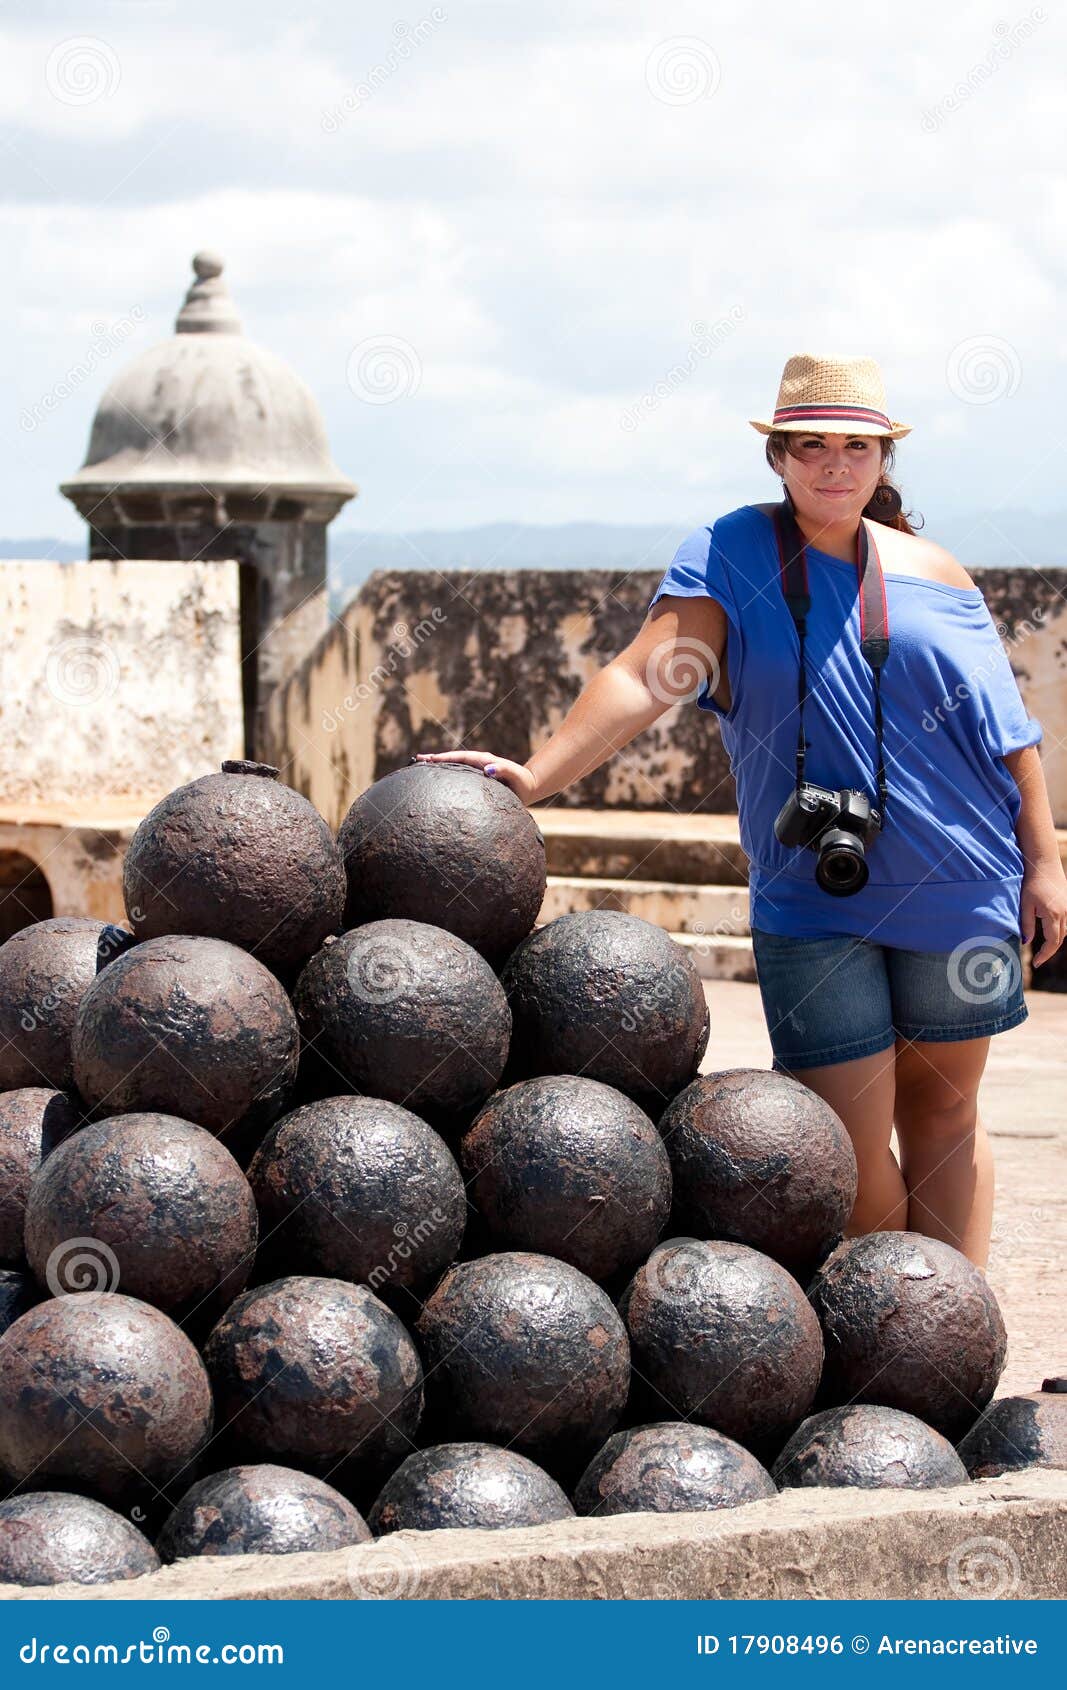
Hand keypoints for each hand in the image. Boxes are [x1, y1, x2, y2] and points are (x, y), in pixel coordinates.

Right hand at [412, 749, 539, 805]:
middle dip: (436, 759)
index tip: (429, 759)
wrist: (528, 786)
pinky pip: (459, 775)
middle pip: (453, 759)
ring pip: (454, 766)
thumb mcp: (515, 776)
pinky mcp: (477, 778)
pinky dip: (447, 775)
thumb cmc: (522, 782)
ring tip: (422, 766)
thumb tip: (487, 769)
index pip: (461, 757)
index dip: (445, 758)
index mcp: (484, 760)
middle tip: (417, 760)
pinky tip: (437, 781)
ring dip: (439, 765)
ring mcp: (476, 770)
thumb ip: (503, 770)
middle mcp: (478, 762)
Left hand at [1020, 862, 1066, 965]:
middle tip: (1038, 960)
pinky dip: (1059, 931)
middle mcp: (1065, 913)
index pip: (1052, 942)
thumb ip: (1026, 924)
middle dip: (1049, 951)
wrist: (1044, 864)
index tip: (1036, 963)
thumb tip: (1026, 942)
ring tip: (1043, 949)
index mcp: (1053, 915)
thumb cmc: (1031, 883)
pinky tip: (1050, 933)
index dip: (1045, 955)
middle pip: (1060, 939)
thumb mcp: (1025, 904)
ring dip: (1055, 941)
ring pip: (1065, 932)